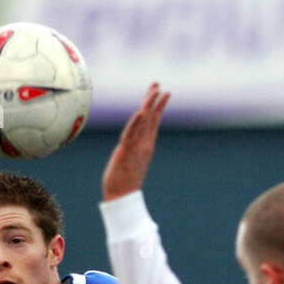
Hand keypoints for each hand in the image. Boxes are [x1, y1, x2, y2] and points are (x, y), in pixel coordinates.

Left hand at [102, 83, 170, 200]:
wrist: (122, 198)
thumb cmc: (124, 182)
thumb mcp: (131, 160)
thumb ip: (134, 149)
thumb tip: (134, 143)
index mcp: (146, 146)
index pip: (153, 121)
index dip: (157, 105)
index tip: (161, 91)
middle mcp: (143, 145)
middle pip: (150, 118)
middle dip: (154, 100)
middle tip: (159, 85)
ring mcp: (135, 149)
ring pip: (143, 123)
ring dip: (148, 106)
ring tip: (154, 91)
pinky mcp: (125, 153)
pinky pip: (131, 135)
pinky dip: (136, 123)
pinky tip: (140, 112)